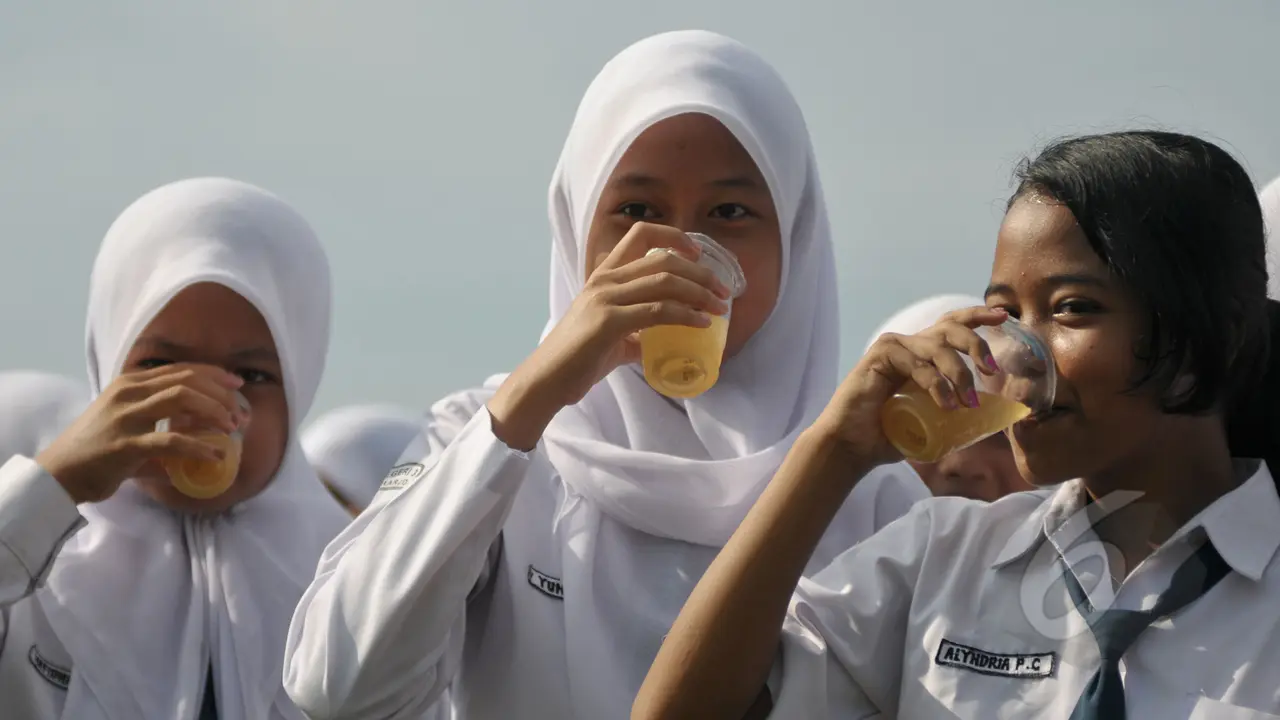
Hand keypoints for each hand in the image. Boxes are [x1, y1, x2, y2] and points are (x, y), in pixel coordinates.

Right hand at [35, 364, 245, 503]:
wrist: (58, 474)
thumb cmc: (94, 450)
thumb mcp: (126, 423)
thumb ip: (159, 422)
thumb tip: (198, 436)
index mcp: (130, 384)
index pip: (180, 369)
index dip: (213, 374)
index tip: (236, 384)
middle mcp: (129, 393)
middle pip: (187, 380)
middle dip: (221, 393)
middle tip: (240, 412)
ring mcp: (126, 417)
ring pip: (182, 399)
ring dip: (214, 411)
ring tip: (231, 428)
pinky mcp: (126, 445)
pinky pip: (171, 441)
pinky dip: (198, 446)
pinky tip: (215, 455)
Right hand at [489, 222, 730, 448]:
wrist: (547, 380)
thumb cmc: (577, 359)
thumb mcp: (612, 335)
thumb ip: (637, 329)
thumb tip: (663, 337)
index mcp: (604, 276)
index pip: (640, 234)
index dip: (674, 236)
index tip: (698, 251)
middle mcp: (604, 280)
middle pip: (663, 258)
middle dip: (700, 272)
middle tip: (723, 291)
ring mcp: (605, 298)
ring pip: (664, 281)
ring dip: (700, 292)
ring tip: (719, 307)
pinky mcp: (608, 321)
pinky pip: (658, 311)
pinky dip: (686, 315)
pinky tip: (701, 323)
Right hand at [814, 306, 1007, 465]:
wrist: (853, 446)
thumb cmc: (888, 435)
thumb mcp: (930, 419)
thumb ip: (951, 409)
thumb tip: (988, 416)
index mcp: (921, 354)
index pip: (952, 326)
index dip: (977, 317)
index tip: (1001, 317)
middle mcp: (908, 345)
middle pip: (950, 328)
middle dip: (977, 344)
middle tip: (992, 369)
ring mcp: (893, 347)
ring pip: (938, 347)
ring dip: (959, 373)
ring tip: (968, 403)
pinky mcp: (880, 355)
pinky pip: (917, 364)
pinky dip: (936, 384)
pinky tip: (945, 405)